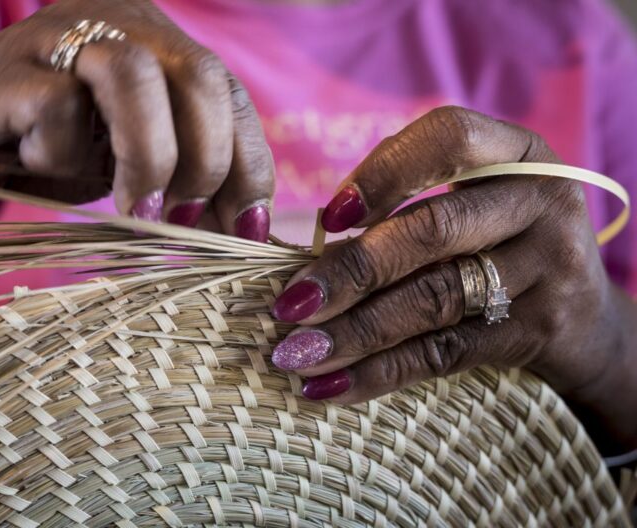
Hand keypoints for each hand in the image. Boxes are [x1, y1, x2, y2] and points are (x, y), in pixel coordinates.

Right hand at [0, 0, 272, 239]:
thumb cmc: (53, 156)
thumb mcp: (138, 167)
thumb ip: (194, 182)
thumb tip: (252, 231)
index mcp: (161, 43)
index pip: (232, 95)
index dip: (250, 166)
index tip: (249, 232)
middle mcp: (118, 22)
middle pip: (200, 73)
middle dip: (208, 163)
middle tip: (185, 223)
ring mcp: (59, 34)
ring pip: (135, 75)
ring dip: (150, 159)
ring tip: (139, 212)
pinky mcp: (8, 67)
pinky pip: (58, 108)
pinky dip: (63, 157)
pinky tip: (41, 165)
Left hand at [270, 106, 636, 450]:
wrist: (585, 319)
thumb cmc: (501, 245)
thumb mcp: (476, 204)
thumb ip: (410, 208)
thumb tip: (311, 254)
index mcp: (518, 152)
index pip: (448, 136)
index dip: (383, 170)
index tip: (330, 217)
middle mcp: (541, 201)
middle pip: (434, 228)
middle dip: (351, 270)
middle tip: (289, 303)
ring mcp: (548, 267)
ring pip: (435, 296)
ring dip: (355, 330)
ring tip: (295, 352)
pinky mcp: (538, 330)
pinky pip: (446, 352)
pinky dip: (381, 372)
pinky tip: (330, 386)